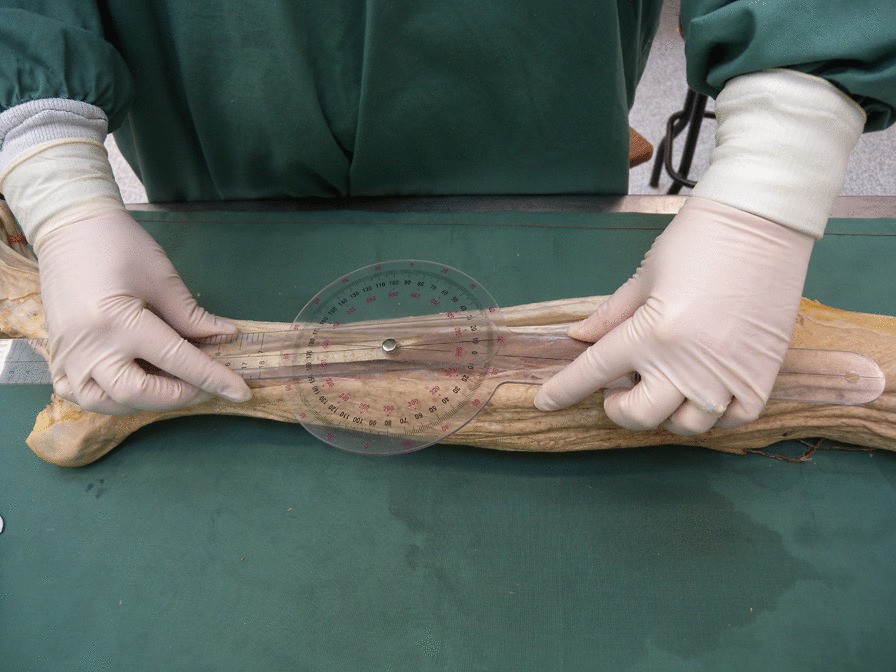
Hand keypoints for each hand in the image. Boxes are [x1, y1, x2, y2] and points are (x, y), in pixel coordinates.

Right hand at [36, 210, 251, 413]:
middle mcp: (89, 346)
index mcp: (118, 321)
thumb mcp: (162, 278)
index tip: (240, 392)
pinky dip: (109, 398)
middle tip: (204, 385)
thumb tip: (226, 337)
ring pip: (106, 403)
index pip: (177, 360)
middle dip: (179, 396)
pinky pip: (78, 394)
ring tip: (172, 384)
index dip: (213, 378)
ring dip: (144, 402)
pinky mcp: (56, 356)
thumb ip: (192, 316)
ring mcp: (67, 355)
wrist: (69, 228)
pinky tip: (132, 385)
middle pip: (139, 393)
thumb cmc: (119, 245)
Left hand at [534, 197, 813, 434]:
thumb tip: (578, 338)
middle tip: (618, 392)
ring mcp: (725, 375)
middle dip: (618, 409)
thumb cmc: (697, 241)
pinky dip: (713, 415)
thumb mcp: (644, 276)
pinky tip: (702, 393)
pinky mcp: (761, 376)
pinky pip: (733, 420)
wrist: (763, 223)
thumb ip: (610, 315)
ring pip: (686, 425)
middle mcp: (685, 363)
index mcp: (649, 332)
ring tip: (663, 390)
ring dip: (666, 414)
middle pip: (639, 415)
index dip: (564, 390)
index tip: (546, 401)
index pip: (593, 373)